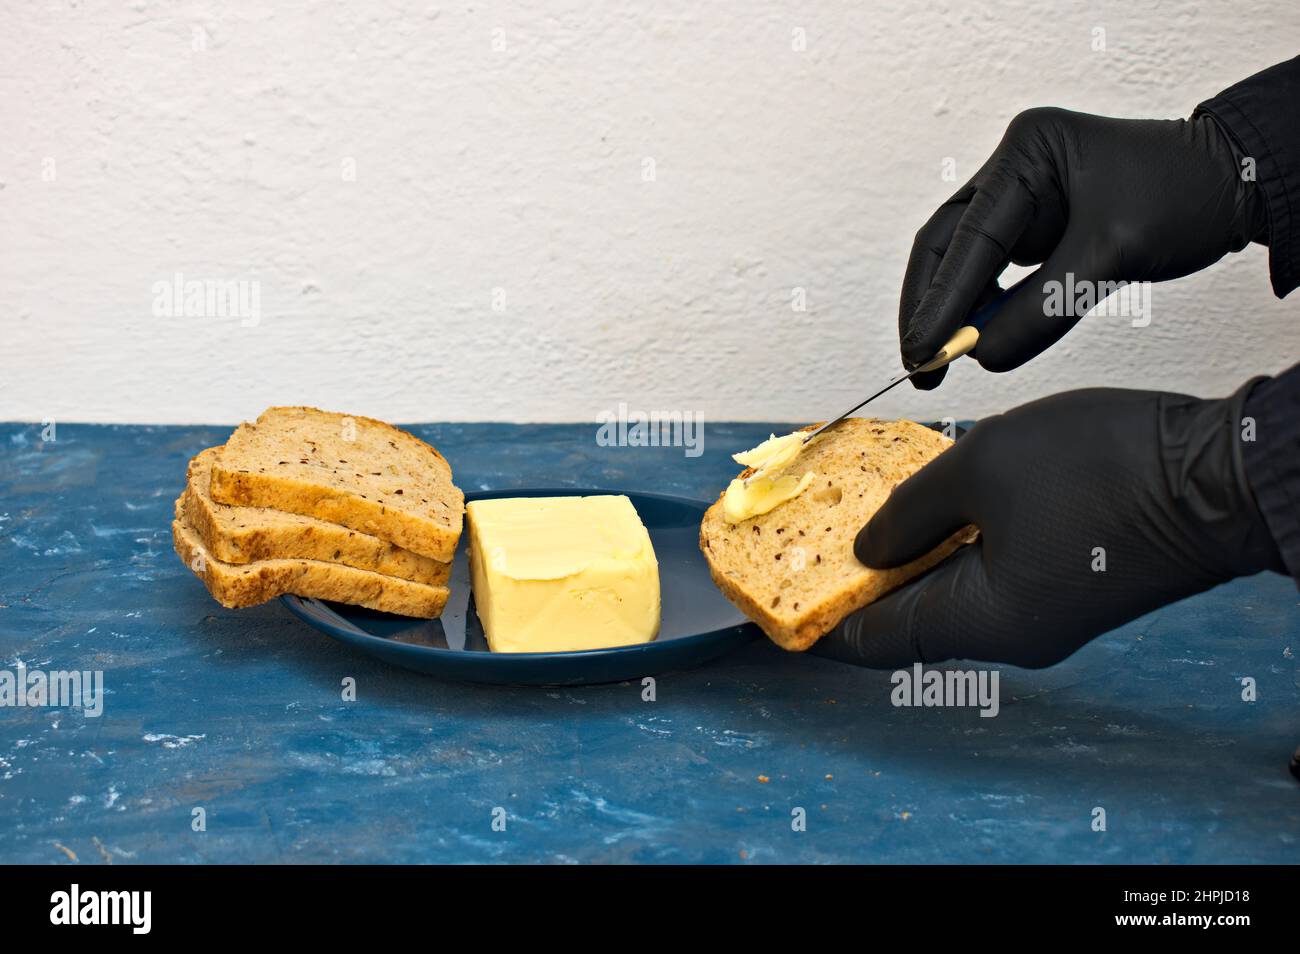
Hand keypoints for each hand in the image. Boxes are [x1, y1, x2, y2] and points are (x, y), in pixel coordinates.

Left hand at [814, 383, 1282, 668]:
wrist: (1219, 472)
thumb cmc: (1110, 468)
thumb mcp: (982, 468)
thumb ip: (910, 511)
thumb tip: (866, 548)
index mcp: (984, 622)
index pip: (876, 641)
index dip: (818, 623)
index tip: (772, 607)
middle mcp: (1011, 633)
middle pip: (908, 620)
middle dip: (855, 582)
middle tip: (808, 545)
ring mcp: (1042, 613)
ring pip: (947, 594)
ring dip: (903, 558)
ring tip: (858, 515)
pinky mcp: (1064, 586)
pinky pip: (985, 576)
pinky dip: (947, 547)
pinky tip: (928, 504)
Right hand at [901, 107, 1265, 388]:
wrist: (1234, 186)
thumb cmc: (1184, 196)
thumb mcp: (1112, 254)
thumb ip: (1042, 308)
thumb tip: (981, 356)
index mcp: (1026, 153)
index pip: (966, 237)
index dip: (939, 301)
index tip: (922, 352)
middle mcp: (1013, 171)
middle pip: (944, 245)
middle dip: (929, 307)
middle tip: (920, 365)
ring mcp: (1021, 199)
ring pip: (962, 262)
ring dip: (951, 313)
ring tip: (942, 363)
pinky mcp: (1036, 228)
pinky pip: (994, 275)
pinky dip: (984, 310)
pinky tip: (979, 340)